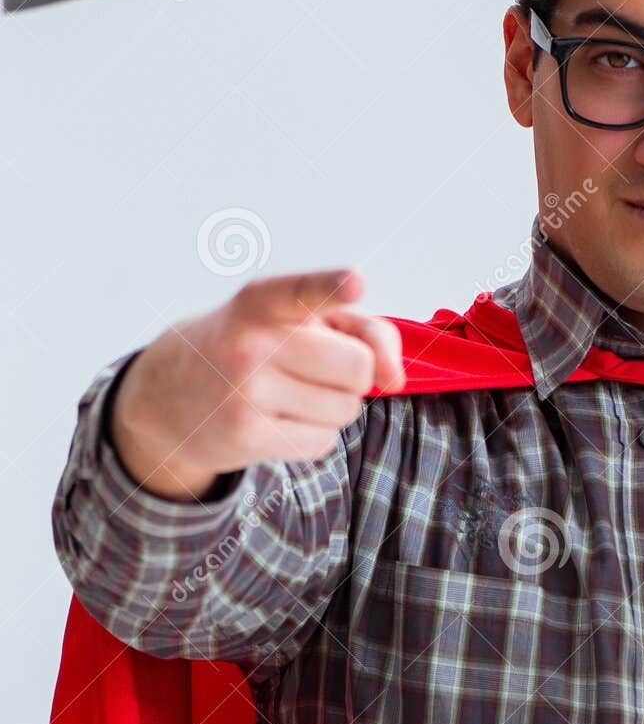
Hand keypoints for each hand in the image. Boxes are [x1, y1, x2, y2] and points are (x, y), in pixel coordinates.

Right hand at [109, 268, 405, 500]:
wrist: (169, 392)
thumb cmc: (259, 347)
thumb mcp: (305, 321)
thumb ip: (366, 332)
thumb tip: (393, 379)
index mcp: (263, 301)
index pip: (303, 291)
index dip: (332, 287)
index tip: (355, 282)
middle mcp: (250, 342)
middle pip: (358, 368)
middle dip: (352, 375)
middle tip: (313, 370)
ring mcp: (245, 392)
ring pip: (346, 410)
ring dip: (332, 408)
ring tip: (288, 394)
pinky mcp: (245, 436)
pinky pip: (323, 442)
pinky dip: (312, 436)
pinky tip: (276, 420)